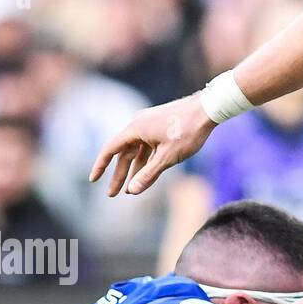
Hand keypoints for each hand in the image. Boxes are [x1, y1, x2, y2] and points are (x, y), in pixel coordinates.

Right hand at [89, 94, 216, 195]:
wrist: (209, 108)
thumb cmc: (188, 131)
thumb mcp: (168, 157)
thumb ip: (148, 174)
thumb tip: (132, 191)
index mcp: (135, 129)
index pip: (110, 149)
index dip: (101, 166)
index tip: (93, 180)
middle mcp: (139, 125)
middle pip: (124, 153)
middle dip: (120, 175)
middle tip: (113, 195)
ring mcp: (151, 124)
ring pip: (138, 151)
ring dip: (135, 170)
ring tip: (131, 190)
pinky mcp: (162, 126)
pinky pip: (149, 146)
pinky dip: (147, 160)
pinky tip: (148, 174)